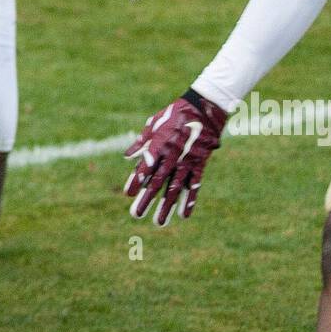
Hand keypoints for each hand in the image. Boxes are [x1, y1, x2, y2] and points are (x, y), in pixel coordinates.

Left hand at [124, 90, 228, 225]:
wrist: (203, 108)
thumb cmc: (175, 114)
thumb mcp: (155, 123)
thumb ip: (142, 142)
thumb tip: (128, 156)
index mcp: (159, 145)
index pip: (145, 167)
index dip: (136, 181)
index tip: (128, 194)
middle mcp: (172, 156)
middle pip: (157, 182)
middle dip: (146, 199)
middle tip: (136, 215)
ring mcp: (187, 161)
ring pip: (175, 188)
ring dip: (166, 206)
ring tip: (159, 222)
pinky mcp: (199, 164)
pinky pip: (194, 185)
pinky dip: (190, 200)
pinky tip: (184, 215)